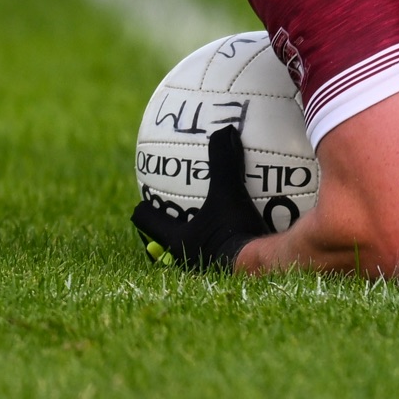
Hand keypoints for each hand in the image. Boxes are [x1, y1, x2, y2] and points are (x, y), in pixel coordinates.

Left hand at [132, 126, 268, 272]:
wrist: (258, 268)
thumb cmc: (232, 233)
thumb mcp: (227, 193)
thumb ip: (223, 162)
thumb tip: (223, 130)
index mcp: (177, 239)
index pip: (149, 222)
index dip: (143, 211)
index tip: (140, 203)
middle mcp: (185, 255)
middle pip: (167, 238)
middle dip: (168, 225)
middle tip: (172, 208)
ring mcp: (205, 265)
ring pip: (192, 247)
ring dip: (195, 234)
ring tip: (205, 218)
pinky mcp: (226, 267)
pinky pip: (218, 249)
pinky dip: (223, 237)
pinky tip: (240, 226)